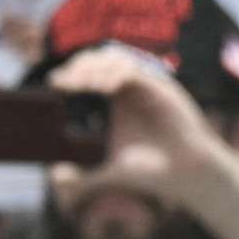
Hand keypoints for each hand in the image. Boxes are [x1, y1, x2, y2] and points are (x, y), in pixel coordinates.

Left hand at [46, 46, 237, 208]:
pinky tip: (101, 88)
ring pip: (116, 61)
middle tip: (61, 81)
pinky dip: (116, 76)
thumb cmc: (150, 171)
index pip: (91, 73)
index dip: (71, 73)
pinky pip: (135, 73)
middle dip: (78, 66)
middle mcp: (131, 89)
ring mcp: (147, 87)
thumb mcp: (109, 172)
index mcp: (116, 100)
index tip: (53, 83)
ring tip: (77, 83)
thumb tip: (55, 178)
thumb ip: (82, 176)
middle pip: (100, 60)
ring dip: (93, 68)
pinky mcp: (161, 89)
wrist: (184, 175)